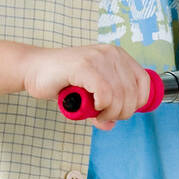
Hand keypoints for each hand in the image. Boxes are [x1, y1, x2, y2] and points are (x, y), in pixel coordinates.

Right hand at [21, 43, 149, 129]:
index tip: (120, 112)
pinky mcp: (84, 66)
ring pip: (119, 96)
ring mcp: (98, 58)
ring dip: (109, 113)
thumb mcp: (90, 96)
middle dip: (120, 113)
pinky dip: (100, 107)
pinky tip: (90, 107)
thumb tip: (111, 125)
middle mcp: (111, 54)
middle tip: (104, 117)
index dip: (136, 104)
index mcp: (117, 56)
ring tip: (95, 114)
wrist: (34, 70)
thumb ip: (104, 108)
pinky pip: (105, 94)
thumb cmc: (62, 82)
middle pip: (132, 94)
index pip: (143, 83)